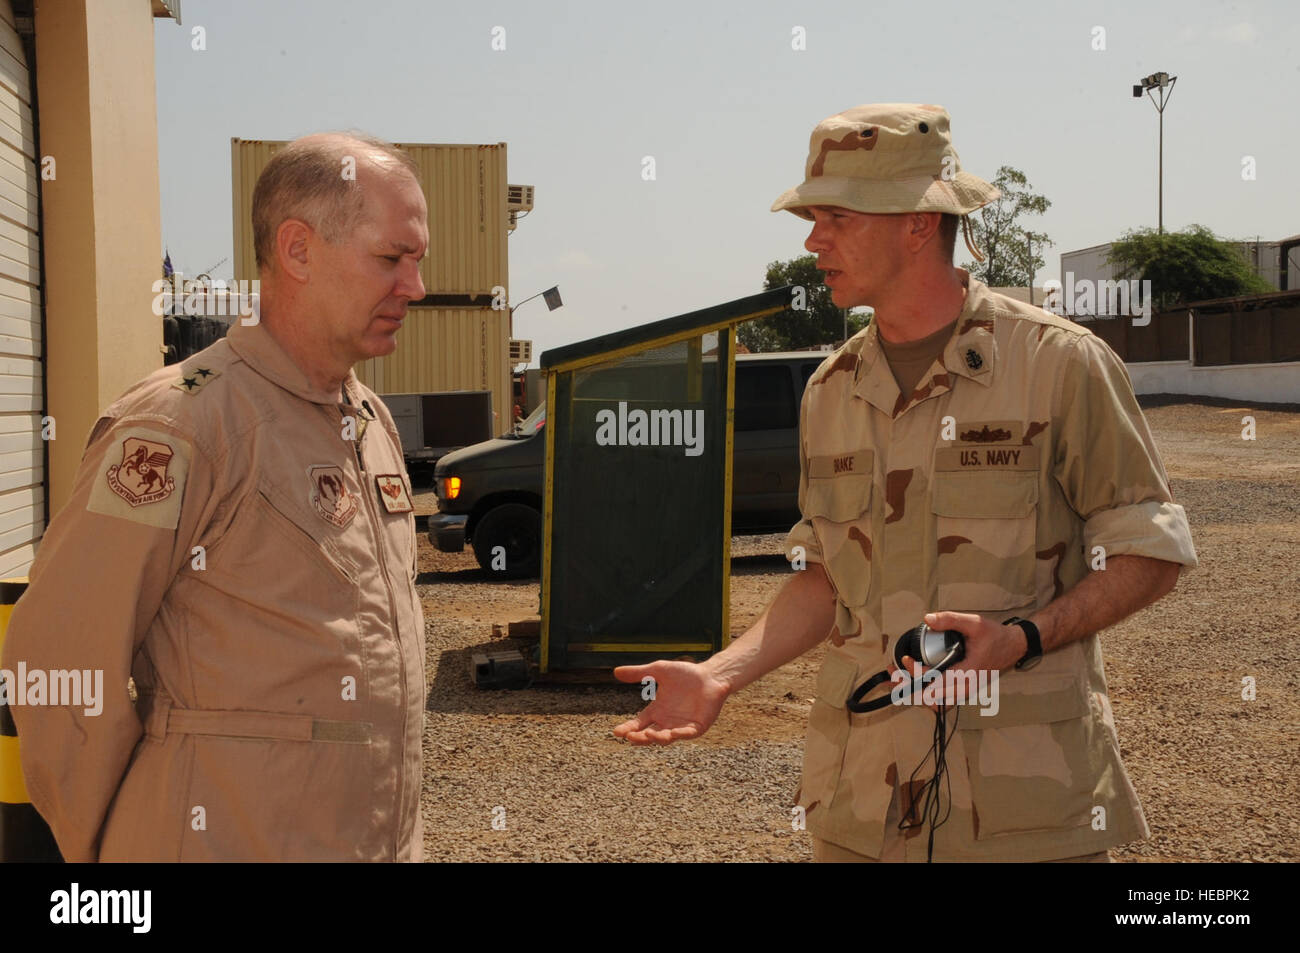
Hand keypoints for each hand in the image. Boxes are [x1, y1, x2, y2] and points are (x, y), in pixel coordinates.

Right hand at [612, 660, 730, 745]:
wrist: (710, 675)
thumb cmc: (685, 674)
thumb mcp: (658, 670)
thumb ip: (639, 673)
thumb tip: (615, 672)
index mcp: (656, 711)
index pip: (639, 724)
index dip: (628, 729)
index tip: (617, 732)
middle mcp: (667, 722)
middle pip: (649, 735)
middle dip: (640, 738)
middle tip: (630, 737)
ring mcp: (681, 726)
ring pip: (666, 738)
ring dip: (658, 738)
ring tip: (649, 735)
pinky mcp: (697, 727)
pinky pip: (687, 734)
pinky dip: (680, 735)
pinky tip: (672, 734)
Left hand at [892, 611, 1024, 706]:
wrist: (1012, 646)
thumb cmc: (994, 636)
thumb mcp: (974, 623)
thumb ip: (950, 619)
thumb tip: (927, 619)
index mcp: (967, 673)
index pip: (936, 683)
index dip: (916, 674)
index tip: (906, 660)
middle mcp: (965, 687)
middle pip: (931, 698)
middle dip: (908, 688)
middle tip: (891, 674)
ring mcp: (964, 691)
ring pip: (935, 702)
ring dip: (914, 692)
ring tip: (896, 679)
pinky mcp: (962, 690)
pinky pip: (941, 699)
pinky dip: (924, 693)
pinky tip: (913, 682)